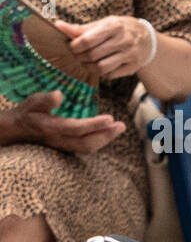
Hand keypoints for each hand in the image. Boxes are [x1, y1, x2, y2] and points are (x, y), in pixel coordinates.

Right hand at [5, 91, 123, 153]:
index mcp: (52, 128)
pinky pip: (86, 148)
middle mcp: (60, 139)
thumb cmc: (27, 113)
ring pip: (88, 147)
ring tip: (119, 128)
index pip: (77, 128)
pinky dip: (100, 141)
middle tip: (122, 125)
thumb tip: (59, 94)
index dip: (94, 125)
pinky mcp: (67, 147)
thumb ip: (46, 99)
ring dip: (106, 139)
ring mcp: (64, 145)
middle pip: (87, 143)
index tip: (110, 118)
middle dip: (106, 135)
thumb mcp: (32, 102)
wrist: (17, 130)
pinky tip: (108, 133)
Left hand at [55, 16, 153, 79]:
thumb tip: (58, 25)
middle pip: (92, 55)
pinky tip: (99, 66)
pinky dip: (101, 73)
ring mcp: (130, 55)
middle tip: (76, 56)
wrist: (146, 38)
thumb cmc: (119, 29)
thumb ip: (81, 28)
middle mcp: (124, 41)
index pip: (87, 40)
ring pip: (101, 67)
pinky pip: (110, 75)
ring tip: (85, 63)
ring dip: (88, 67)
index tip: (71, 47)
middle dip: (79, 57)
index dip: (75, 46)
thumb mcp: (103, 24)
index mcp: (114, 26)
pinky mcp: (133, 67)